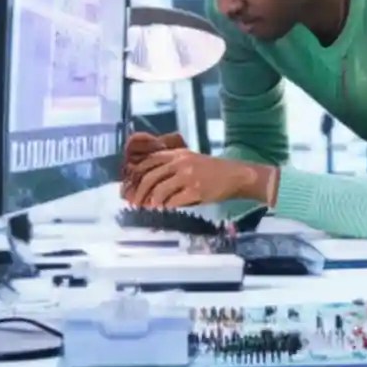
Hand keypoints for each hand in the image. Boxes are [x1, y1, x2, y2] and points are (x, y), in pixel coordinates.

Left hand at [123, 148, 270, 207]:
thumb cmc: (213, 170)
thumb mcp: (191, 160)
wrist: (236, 175)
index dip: (135, 175)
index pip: (148, 162)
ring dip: (151, 202)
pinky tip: (164, 211)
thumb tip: (149, 182)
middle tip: (134, 204)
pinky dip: (165, 208)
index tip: (130, 187)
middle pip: (150, 177)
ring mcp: (188, 176)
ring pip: (159, 190)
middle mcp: (181, 163)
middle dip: (139, 193)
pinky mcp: (196, 190)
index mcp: (178, 154)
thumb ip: (172, 166)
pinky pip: (173, 201)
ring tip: (149, 209)